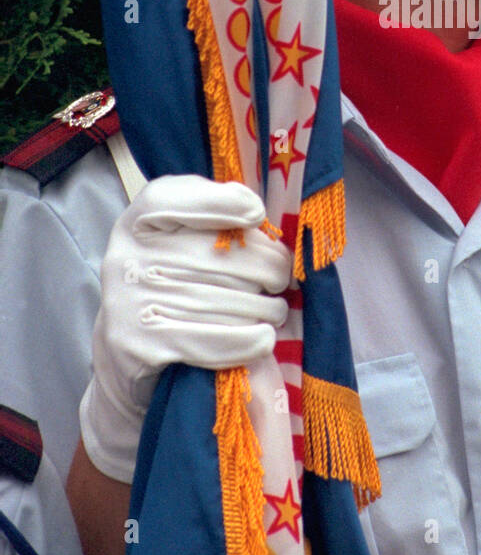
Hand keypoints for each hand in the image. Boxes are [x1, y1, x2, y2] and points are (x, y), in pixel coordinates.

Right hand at [79, 175, 291, 482]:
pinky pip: (212, 339)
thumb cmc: (169, 284)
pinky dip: (248, 340)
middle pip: (215, 253)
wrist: (125, 356)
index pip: (170, 198)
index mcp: (136, 223)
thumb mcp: (177, 238)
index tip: (257, 215)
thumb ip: (211, 211)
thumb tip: (254, 211)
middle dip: (266, 268)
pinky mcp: (141, 347)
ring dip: (263, 308)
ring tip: (275, 311)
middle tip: (282, 281)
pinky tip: (264, 338)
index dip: (220, 203)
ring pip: (223, 300)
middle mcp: (126, 258)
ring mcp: (129, 304)